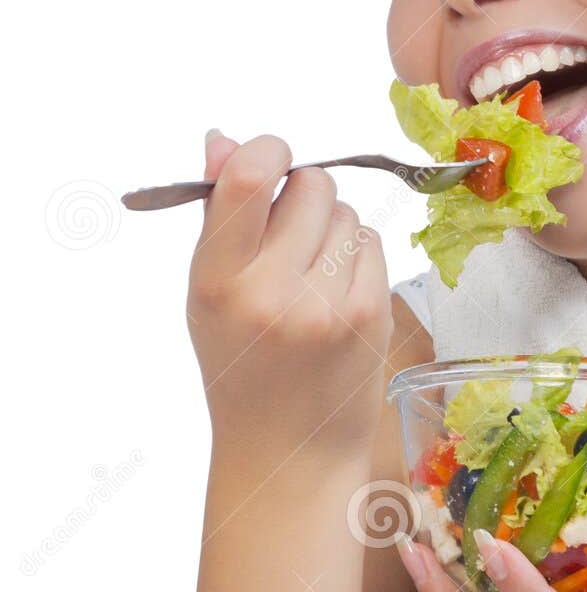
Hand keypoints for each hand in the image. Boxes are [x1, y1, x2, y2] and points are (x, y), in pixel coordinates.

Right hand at [187, 129, 392, 464]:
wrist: (288, 452)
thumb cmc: (242, 367)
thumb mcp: (208, 294)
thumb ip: (220, 215)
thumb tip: (224, 138)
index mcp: (218, 281)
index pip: (251, 178)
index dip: (269, 151)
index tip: (272, 161)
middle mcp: (272, 292)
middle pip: (313, 185)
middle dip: (306, 196)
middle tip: (292, 236)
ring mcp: (327, 306)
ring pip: (349, 215)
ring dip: (334, 231)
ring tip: (312, 278)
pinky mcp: (370, 317)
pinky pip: (374, 246)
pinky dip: (358, 259)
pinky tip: (338, 295)